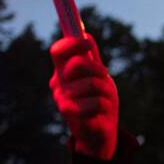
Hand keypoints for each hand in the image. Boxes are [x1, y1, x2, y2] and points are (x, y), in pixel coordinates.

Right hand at [49, 34, 118, 159]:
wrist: (99, 132)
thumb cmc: (98, 100)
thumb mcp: (97, 75)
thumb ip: (91, 56)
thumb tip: (83, 31)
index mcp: (61, 72)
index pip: (58, 51)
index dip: (72, 43)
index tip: (87, 44)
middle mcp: (57, 84)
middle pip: (77, 63)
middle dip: (98, 69)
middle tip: (103, 77)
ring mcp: (62, 100)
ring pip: (93, 84)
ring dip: (106, 91)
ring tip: (103, 99)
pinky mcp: (71, 115)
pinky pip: (97, 102)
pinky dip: (106, 106)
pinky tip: (101, 113)